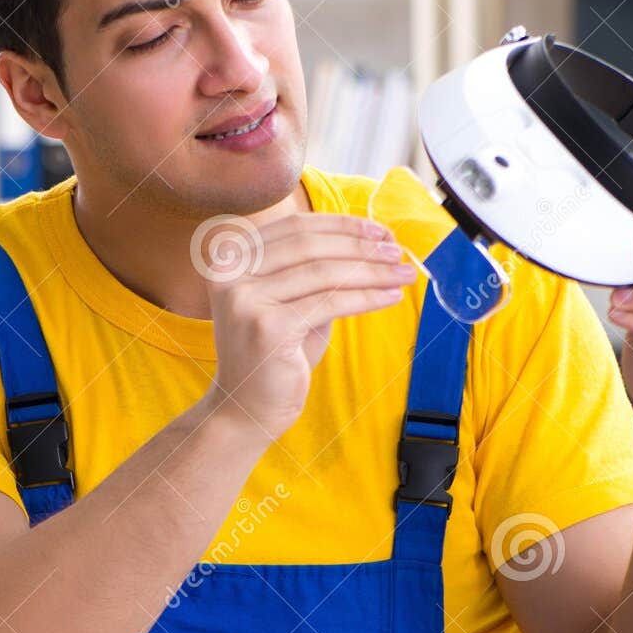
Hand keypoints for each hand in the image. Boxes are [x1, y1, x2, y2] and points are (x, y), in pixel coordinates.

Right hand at [198, 212, 417, 439]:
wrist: (245, 407)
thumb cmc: (274, 352)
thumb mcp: (292, 300)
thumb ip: (317, 269)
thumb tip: (374, 242)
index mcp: (230, 256)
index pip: (296, 227)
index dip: (342, 225)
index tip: (380, 232)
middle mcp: (229, 272)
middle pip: (310, 245)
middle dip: (361, 246)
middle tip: (398, 252)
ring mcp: (244, 298)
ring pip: (324, 273)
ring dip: (372, 271)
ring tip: (404, 273)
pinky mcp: (267, 326)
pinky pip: (329, 303)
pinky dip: (366, 297)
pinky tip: (391, 297)